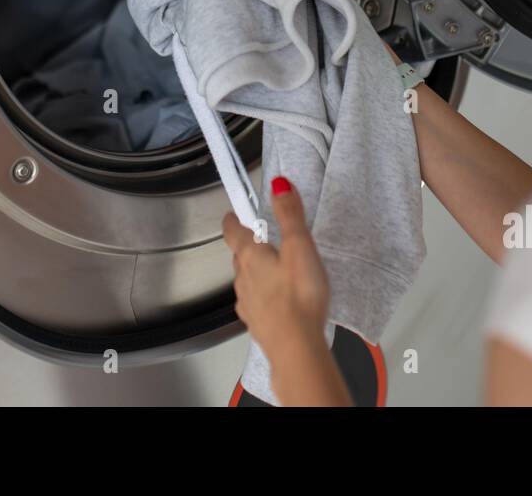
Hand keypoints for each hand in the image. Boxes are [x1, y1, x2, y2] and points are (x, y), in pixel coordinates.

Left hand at [222, 177, 351, 404]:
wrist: (296, 347)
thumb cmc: (298, 296)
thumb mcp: (299, 246)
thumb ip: (289, 214)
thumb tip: (279, 184)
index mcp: (250, 256)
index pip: (232, 230)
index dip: (232, 219)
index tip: (233, 213)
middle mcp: (242, 279)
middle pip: (239, 256)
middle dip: (248, 245)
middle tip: (263, 238)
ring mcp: (248, 303)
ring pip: (247, 280)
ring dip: (257, 272)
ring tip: (276, 269)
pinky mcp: (257, 324)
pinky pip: (256, 303)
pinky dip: (264, 296)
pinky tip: (279, 300)